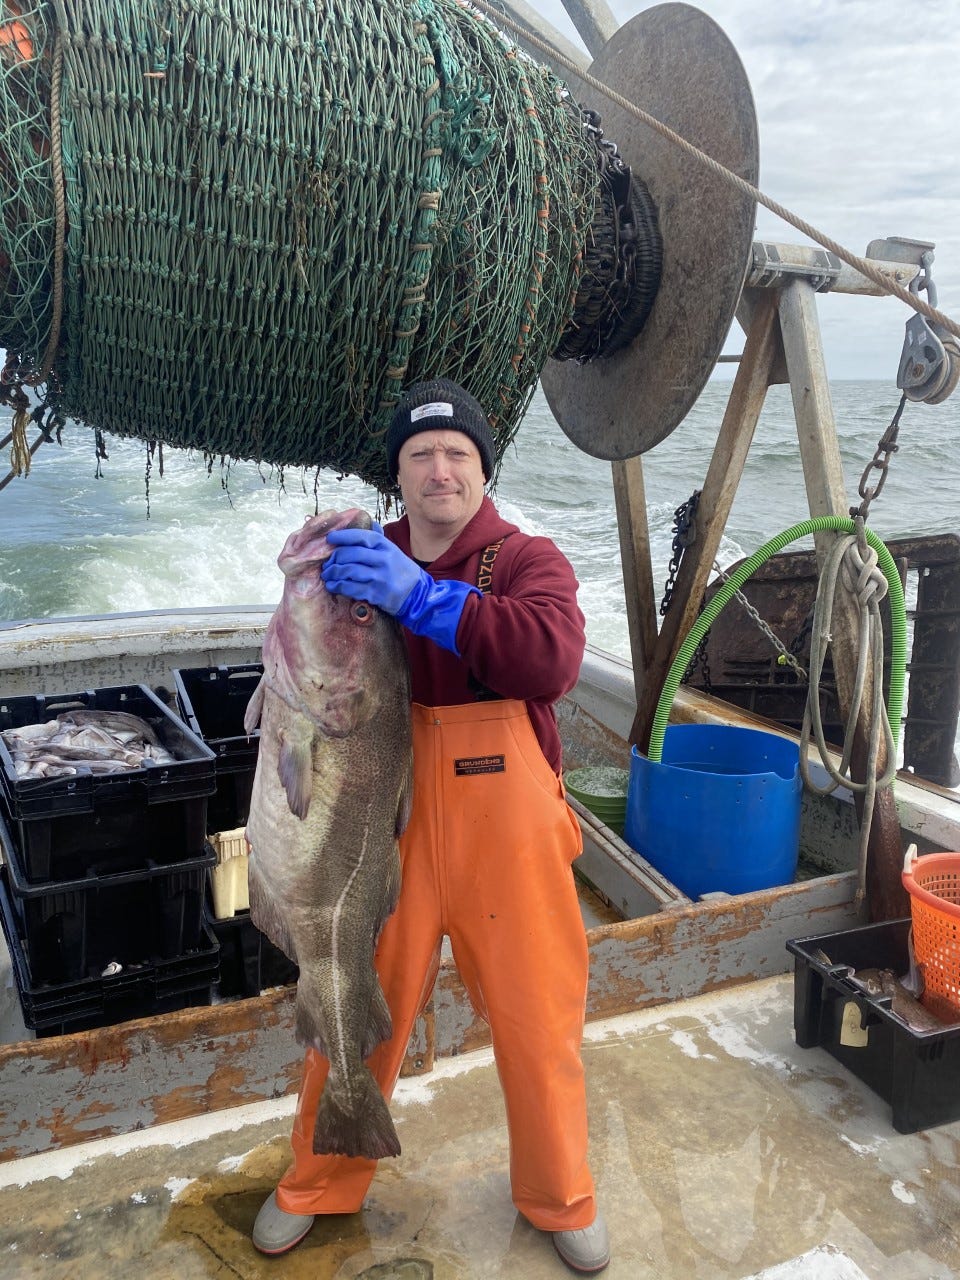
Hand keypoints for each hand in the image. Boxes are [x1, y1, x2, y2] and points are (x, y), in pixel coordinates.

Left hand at [323, 525, 480, 654]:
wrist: (419, 597)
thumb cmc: (403, 573)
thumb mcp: (395, 552)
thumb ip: (380, 539)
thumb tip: (369, 523)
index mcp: (386, 548)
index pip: (362, 537)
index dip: (344, 536)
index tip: (330, 538)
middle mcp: (384, 560)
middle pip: (352, 554)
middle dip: (335, 558)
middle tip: (327, 563)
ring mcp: (380, 578)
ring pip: (349, 571)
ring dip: (334, 573)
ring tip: (328, 575)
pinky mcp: (377, 594)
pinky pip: (352, 588)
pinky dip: (339, 587)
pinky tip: (333, 586)